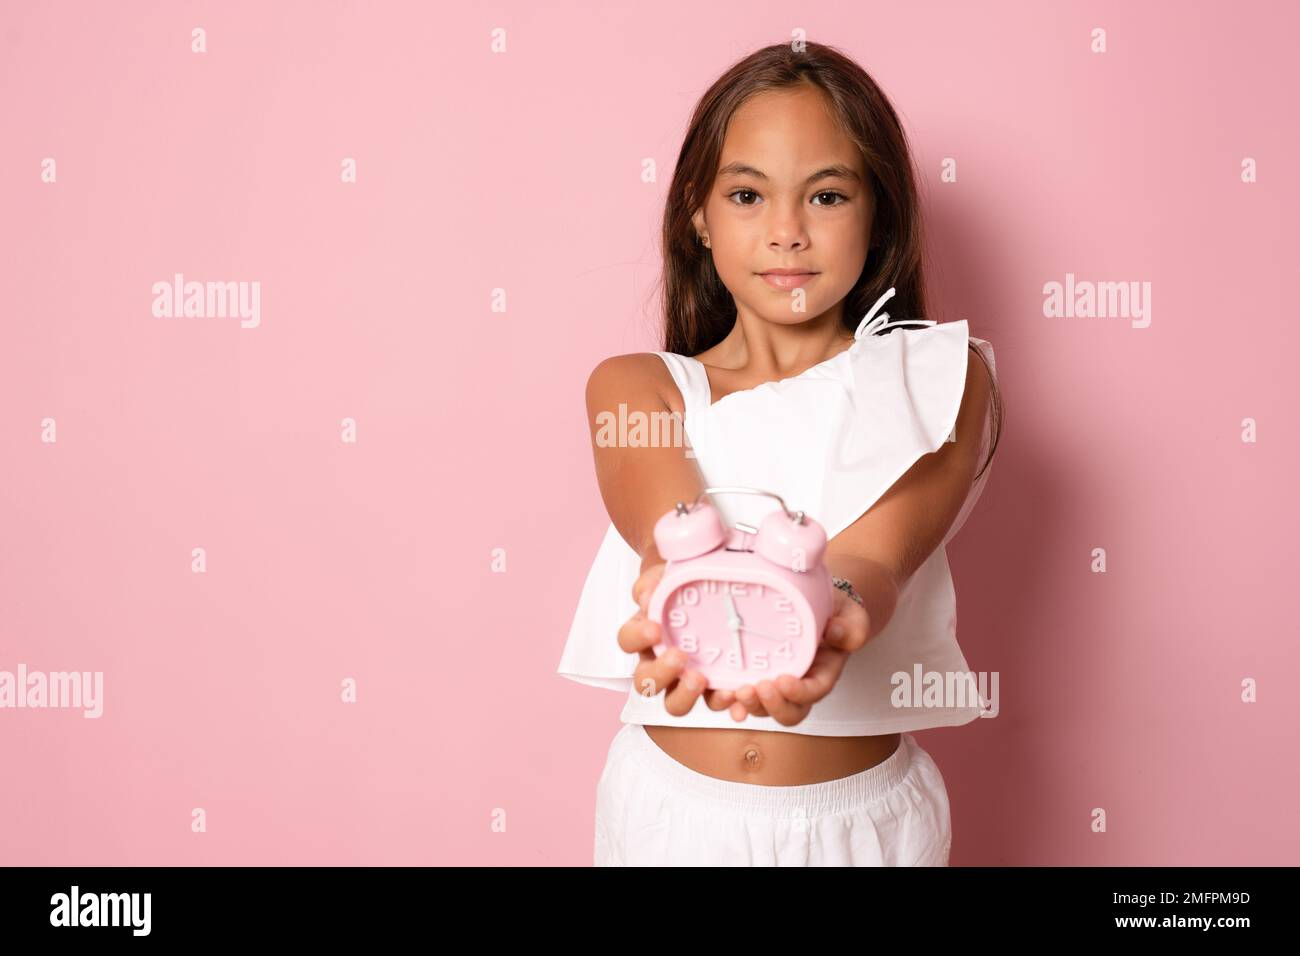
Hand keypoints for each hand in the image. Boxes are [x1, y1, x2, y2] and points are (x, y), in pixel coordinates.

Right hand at [618, 562, 739, 716]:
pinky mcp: (712, 688)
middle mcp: (657, 663)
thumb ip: (653, 584)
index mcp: (642, 635)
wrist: (710, 590)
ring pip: (673, 703)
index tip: (655, 628)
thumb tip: (648, 596)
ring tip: (702, 680)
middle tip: (680, 657)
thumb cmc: (680, 586)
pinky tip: (735, 695)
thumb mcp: (665, 577)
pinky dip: (724, 703)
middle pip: (644, 683)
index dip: (637, 638)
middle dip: (660, 674)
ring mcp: (683, 680)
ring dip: (685, 696)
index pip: (627, 640)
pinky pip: (714, 703)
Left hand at [722, 583, 870, 726]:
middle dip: (771, 706)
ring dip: (747, 705)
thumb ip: (851, 627)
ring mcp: (775, 685)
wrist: (815, 607)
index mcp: (823, 674)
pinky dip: (728, 699)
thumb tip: (835, 632)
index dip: (799, 693)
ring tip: (735, 691)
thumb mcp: (850, 616)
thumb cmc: (834, 614)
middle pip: (787, 712)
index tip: (784, 681)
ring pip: (761, 709)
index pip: (814, 692)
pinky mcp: (752, 677)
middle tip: (756, 688)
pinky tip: (718, 692)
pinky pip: (740, 696)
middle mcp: (798, 687)